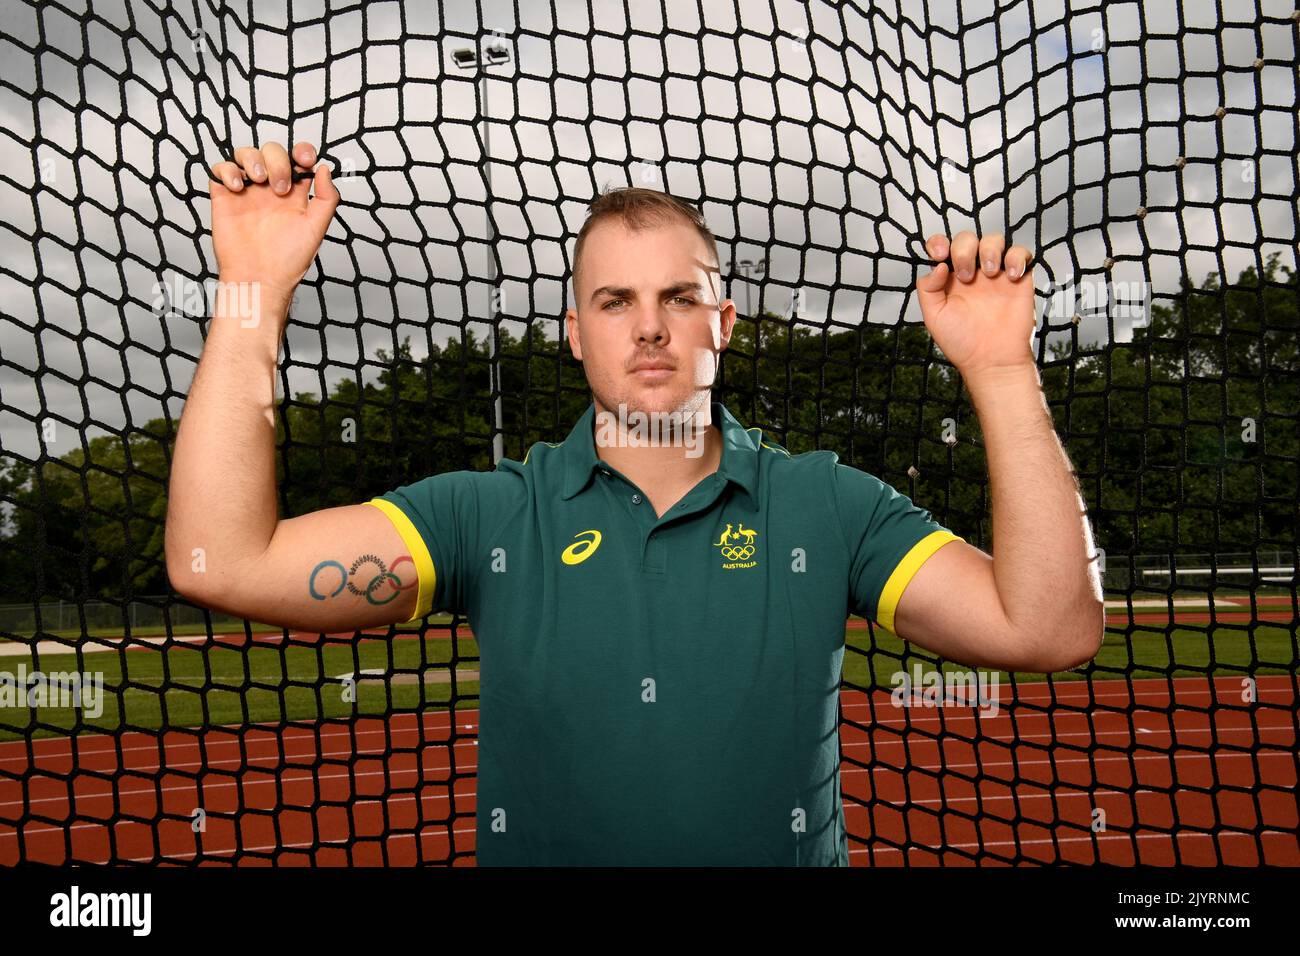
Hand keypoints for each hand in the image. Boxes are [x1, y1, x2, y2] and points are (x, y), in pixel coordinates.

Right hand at [209, 141, 339, 306]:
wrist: (259, 278)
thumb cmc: (288, 261)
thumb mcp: (316, 228)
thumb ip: (326, 198)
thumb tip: (325, 168)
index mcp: (295, 194)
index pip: (298, 159)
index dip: (302, 151)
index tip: (304, 159)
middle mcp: (271, 189)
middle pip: (272, 152)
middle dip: (277, 161)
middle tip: (279, 188)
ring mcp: (247, 191)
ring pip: (246, 154)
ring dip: (253, 159)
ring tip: (257, 181)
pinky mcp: (225, 197)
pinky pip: (221, 169)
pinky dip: (228, 169)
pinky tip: (237, 186)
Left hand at [915, 231, 1035, 377]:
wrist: (992, 360)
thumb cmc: (962, 343)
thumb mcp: (934, 317)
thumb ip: (928, 288)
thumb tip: (939, 265)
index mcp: (950, 279)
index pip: (942, 248)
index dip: (938, 242)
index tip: (939, 254)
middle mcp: (972, 272)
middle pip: (967, 239)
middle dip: (964, 250)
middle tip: (966, 277)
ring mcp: (996, 274)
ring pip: (994, 240)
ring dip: (989, 249)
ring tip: (990, 274)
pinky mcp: (1019, 279)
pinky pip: (1021, 253)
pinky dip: (1016, 257)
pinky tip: (1010, 276)